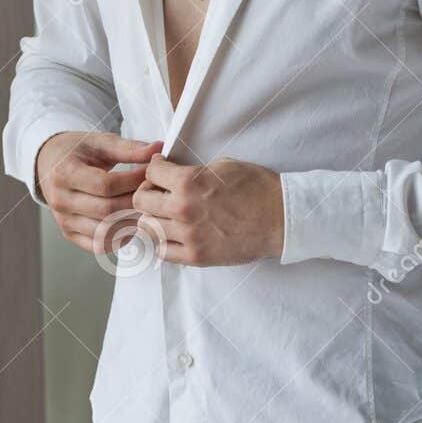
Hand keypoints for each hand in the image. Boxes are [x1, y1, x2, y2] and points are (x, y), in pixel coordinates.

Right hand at [35, 130, 163, 256]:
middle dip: (137, 202)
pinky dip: (120, 238)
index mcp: (64, 173)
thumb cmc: (76, 151)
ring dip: (132, 221)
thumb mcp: (100, 142)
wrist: (49, 164)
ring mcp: (63, 220)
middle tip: (154, 192)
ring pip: (105, 231)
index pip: (106, 185)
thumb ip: (128, 148)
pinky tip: (132, 222)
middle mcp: (60, 200)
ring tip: (146, 207)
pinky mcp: (69, 234)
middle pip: (108, 210)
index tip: (151, 174)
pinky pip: (100, 245)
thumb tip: (158, 149)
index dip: (133, 181)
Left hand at [130, 153, 284, 265]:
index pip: (151, 172)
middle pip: (141, 201)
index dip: (156, 169)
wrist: (280, 218)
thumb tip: (174, 172)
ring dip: (155, 218)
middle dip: (149, 192)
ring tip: (168, 215)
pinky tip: (175, 235)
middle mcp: (182, 210)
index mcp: (188, 183)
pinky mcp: (196, 257)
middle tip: (160, 193)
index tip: (161, 171)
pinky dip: (164, 242)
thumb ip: (194, 171)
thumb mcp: (224, 165)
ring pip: (148, 227)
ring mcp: (188, 236)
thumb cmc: (257, 187)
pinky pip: (163, 252)